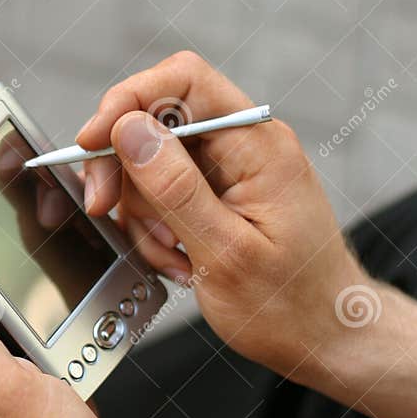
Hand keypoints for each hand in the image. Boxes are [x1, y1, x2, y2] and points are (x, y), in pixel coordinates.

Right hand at [78, 50, 363, 371]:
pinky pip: (164, 191)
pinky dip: (155, 226)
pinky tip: (178, 259)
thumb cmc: (291, 305)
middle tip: (102, 206)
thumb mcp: (225, 253)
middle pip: (156, 119)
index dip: (127, 101)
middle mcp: (244, 144)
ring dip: (143, 210)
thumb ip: (175, 188)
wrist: (324, 337)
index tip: (91, 141)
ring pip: (151, 160)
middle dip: (123, 166)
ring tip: (171, 255)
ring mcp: (231, 168)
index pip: (182, 81)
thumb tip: (128, 130)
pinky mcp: (218, 192)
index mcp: (257, 144)